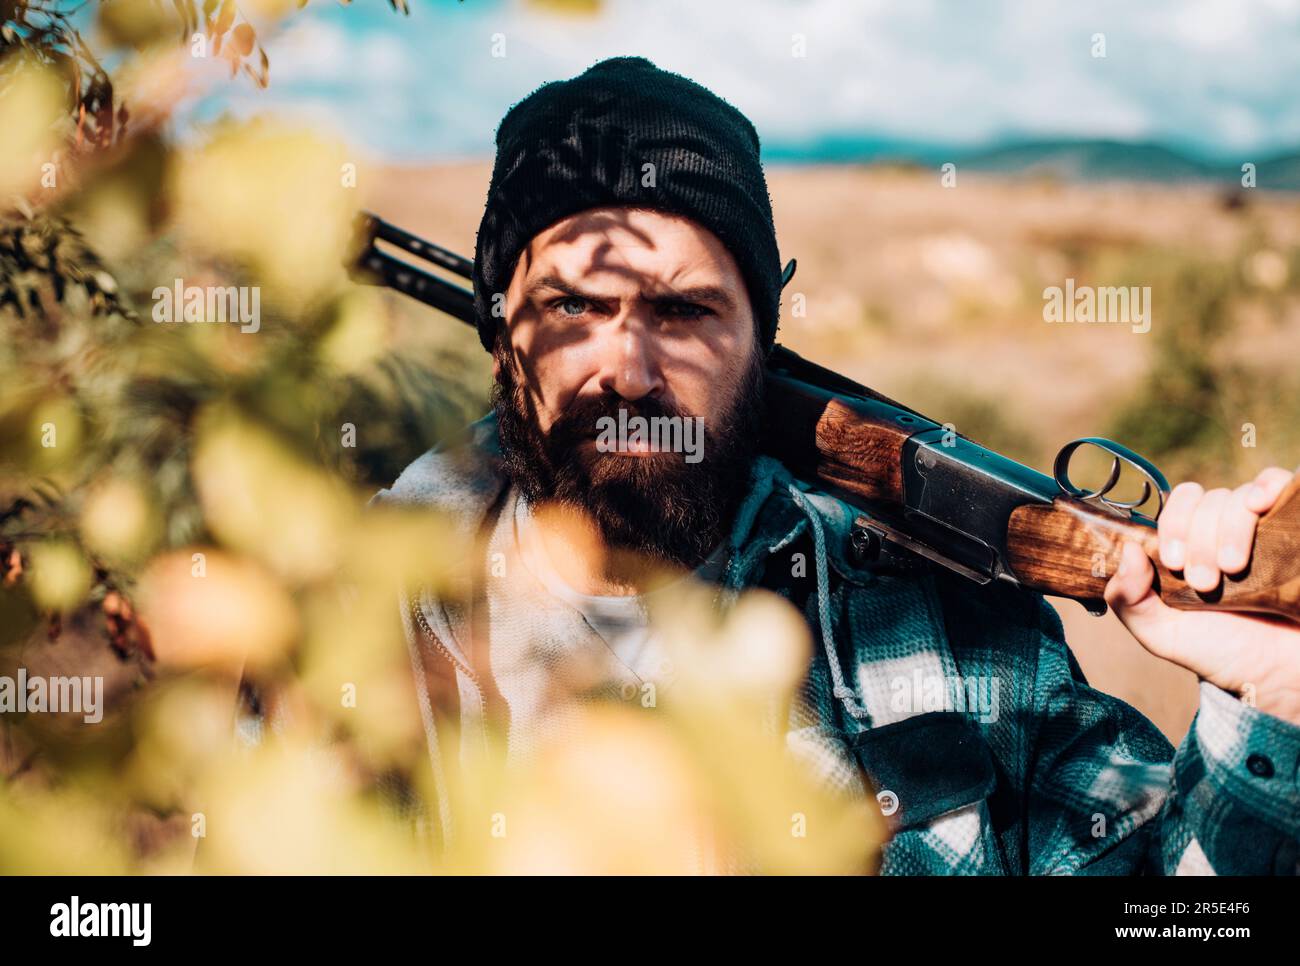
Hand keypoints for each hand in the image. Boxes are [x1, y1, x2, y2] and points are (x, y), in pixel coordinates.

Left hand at [1104, 467, 1299, 725]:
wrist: (1282, 675)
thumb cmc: (1223, 652)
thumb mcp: (1162, 634)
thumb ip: (1128, 600)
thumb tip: (1126, 550)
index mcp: (1192, 545)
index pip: (1176, 507)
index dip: (1173, 526)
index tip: (1174, 565)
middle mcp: (1227, 531)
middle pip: (1207, 501)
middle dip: (1200, 541)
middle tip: (1205, 583)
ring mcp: (1264, 528)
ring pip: (1239, 497)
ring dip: (1231, 529)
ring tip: (1235, 570)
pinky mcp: (1295, 527)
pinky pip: (1281, 483)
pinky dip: (1270, 484)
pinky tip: (1262, 502)